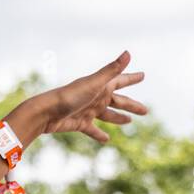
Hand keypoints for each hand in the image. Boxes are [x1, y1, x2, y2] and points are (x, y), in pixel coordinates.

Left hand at [26, 50, 147, 143]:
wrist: (48, 112)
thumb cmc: (70, 96)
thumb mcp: (95, 84)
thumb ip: (112, 70)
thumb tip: (128, 53)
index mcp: (101, 86)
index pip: (121, 80)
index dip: (132, 78)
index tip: (143, 75)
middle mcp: (96, 97)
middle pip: (118, 101)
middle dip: (131, 105)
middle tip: (146, 110)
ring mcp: (89, 111)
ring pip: (108, 115)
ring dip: (119, 118)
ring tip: (129, 122)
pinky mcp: (81, 123)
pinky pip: (93, 130)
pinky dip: (99, 134)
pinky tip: (106, 140)